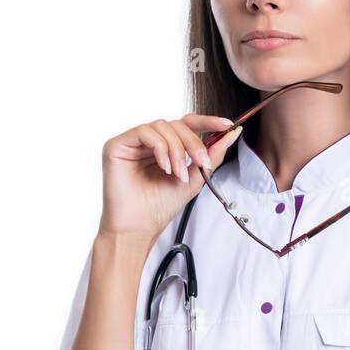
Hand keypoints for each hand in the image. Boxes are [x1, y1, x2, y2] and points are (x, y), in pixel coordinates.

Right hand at [97, 114, 242, 241]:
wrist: (138, 228)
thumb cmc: (159, 207)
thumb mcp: (194, 179)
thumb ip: (211, 155)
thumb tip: (232, 133)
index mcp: (165, 147)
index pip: (186, 125)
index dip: (207, 122)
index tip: (227, 125)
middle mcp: (148, 142)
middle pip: (177, 124)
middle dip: (194, 143)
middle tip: (202, 162)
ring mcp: (132, 142)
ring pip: (162, 126)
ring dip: (177, 150)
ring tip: (178, 173)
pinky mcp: (117, 145)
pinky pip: (144, 131)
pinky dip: (159, 147)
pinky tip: (163, 166)